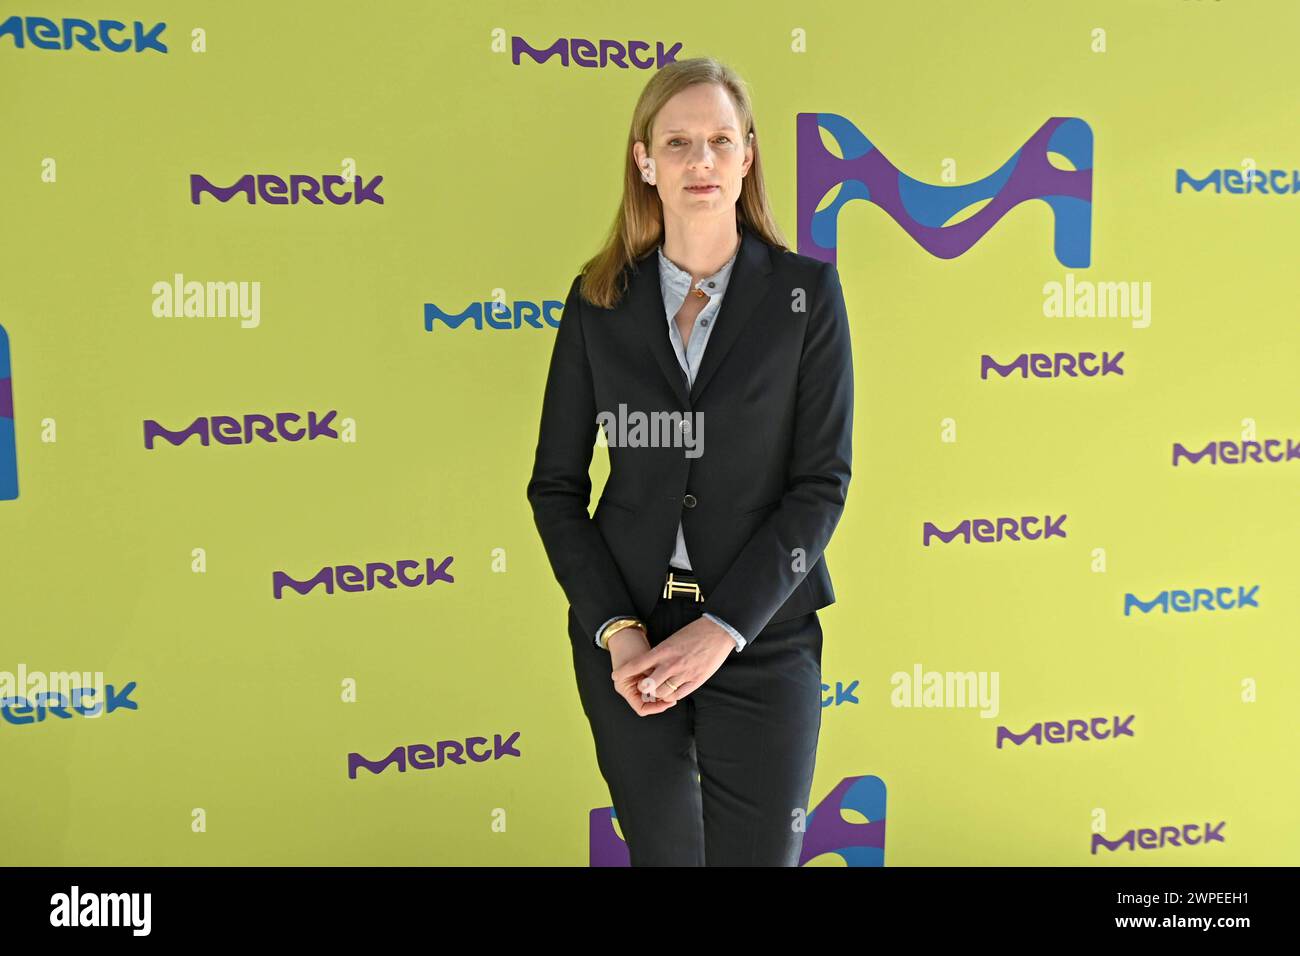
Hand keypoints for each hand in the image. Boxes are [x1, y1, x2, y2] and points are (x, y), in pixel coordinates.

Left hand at [611, 616, 734, 705]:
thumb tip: (649, 667)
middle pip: (648, 685)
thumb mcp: (672, 640)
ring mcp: (684, 673)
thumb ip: (660, 654)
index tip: (616, 676)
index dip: (624, 672)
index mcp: (663, 650)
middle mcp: (672, 663)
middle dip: (643, 688)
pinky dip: (673, 696)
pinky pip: (679, 695)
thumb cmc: (694, 633)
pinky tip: (673, 691)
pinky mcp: (697, 680)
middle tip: (644, 686)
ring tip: (660, 689)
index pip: (637, 664)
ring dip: (658, 694)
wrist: (717, 631)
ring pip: (663, 693)